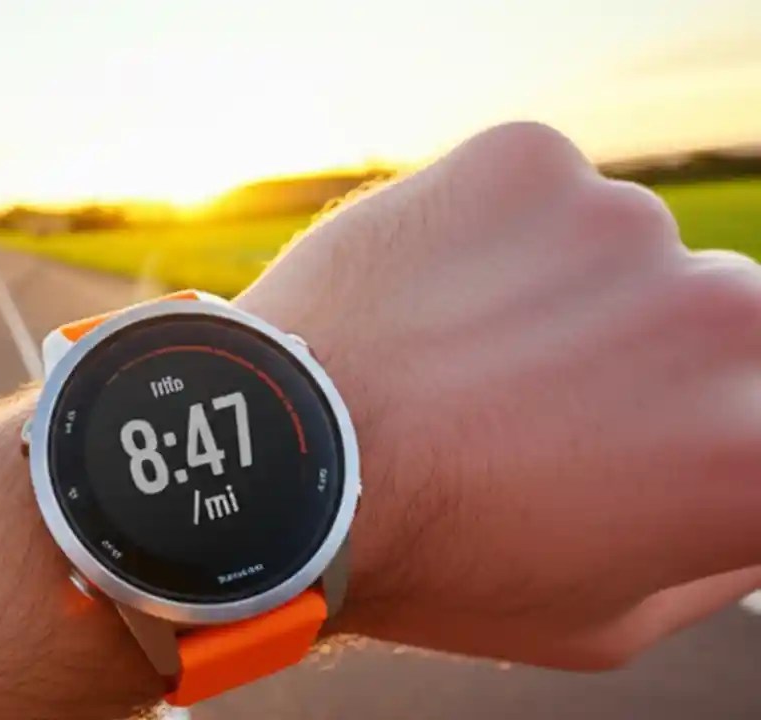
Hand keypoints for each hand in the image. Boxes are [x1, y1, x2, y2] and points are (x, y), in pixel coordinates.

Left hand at [236, 122, 760, 669]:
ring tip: (459, 354)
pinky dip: (495, 233)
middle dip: (646, 357)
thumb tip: (753, 466)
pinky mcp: (531, 163)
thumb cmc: (433, 561)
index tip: (623, 441)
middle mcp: (725, 321)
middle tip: (536, 402)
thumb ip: (718, 546)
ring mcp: (625, 227)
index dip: (691, 431)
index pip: (760, 411)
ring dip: (567, 291)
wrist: (277, 472)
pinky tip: (427, 297)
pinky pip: (538, 194)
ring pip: (623, 250)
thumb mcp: (605, 617)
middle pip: (719, 320)